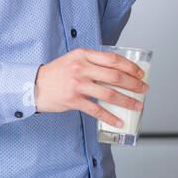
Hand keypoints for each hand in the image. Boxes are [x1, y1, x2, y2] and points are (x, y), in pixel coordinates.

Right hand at [33, 48, 147, 127]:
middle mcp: (80, 68)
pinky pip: (96, 110)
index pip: (113, 59)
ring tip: (137, 106)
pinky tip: (119, 121)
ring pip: (109, 93)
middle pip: (115, 76)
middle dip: (133, 84)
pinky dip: (110, 117)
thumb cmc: (56, 74)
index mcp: (83, 55)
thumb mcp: (73, 60)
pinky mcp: (73, 101)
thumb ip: (92, 62)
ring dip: (127, 101)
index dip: (130, 67)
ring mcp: (77, 85)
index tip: (140, 74)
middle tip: (143, 90)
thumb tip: (118, 72)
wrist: (33, 86)